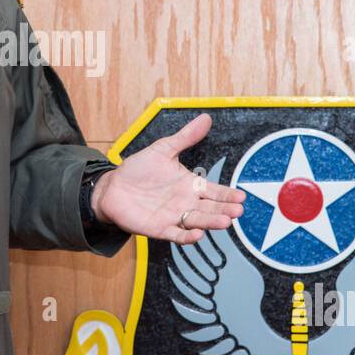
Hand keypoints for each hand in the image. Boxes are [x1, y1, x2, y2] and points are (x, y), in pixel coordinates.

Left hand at [90, 112, 244, 243]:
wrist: (112, 186)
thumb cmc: (139, 169)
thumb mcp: (163, 149)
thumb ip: (185, 137)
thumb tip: (206, 118)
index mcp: (190, 185)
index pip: (214, 191)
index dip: (227, 194)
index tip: (241, 196)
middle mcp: (186, 203)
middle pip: (210, 208)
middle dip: (224, 210)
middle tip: (238, 211)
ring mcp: (174, 217)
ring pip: (197, 221)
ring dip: (211, 222)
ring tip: (225, 222)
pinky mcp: (159, 228)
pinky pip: (176, 234)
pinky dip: (187, 236)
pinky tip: (197, 235)